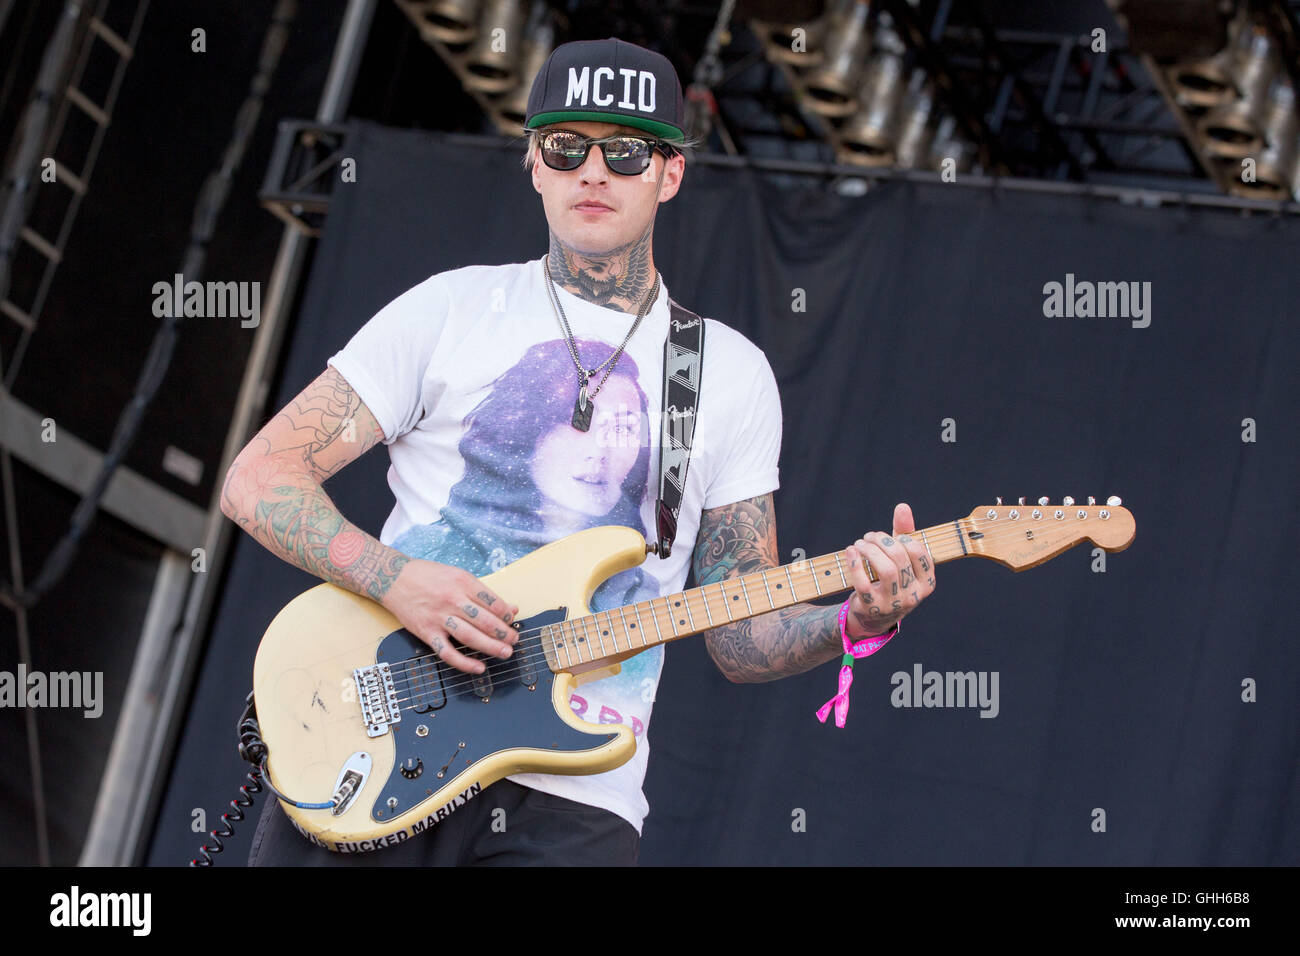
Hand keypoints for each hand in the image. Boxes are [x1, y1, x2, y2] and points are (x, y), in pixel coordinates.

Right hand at [381, 559, 519, 673]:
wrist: (393, 578)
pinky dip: (464, 663)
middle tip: (515, 640)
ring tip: (506, 652)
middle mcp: (453, 600)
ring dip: (492, 647)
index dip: (507, 615)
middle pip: (486, 621)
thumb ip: (483, 593)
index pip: (493, 602)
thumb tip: (509, 608)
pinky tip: (478, 667)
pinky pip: (448, 652)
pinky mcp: (427, 632)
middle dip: (505, 633)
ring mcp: (439, 617)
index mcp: (463, 582)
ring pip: (471, 637)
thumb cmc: (428, 575)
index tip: (513, 621)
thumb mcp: (458, 575)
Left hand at [843, 503, 935, 639]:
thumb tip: (902, 507)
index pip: (919, 553)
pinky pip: (863, 583)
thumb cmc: (890, 582)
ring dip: (870, 550)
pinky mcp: (872, 607)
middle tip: (869, 537)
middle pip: (899, 558)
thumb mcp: (901, 560)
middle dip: (881, 541)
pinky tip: (850, 552)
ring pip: (885, 570)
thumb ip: (904, 533)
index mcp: (927, 584)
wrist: (873, 618)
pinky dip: (855, 564)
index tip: (889, 536)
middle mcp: (913, 595)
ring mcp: (893, 603)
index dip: (902, 538)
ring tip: (860, 544)